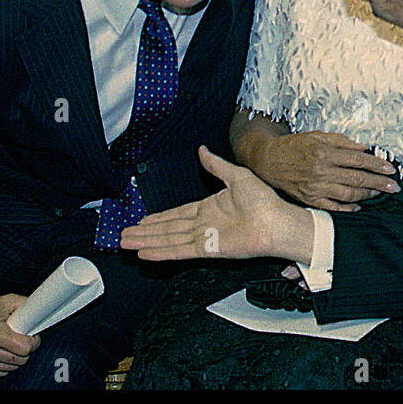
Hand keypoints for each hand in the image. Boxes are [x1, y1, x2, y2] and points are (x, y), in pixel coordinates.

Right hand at [0, 295, 40, 379]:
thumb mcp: (5, 302)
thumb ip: (26, 306)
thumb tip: (43, 311)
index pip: (25, 348)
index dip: (33, 341)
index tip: (31, 336)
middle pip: (21, 359)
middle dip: (24, 349)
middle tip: (18, 339)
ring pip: (12, 368)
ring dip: (14, 357)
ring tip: (6, 344)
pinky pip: (0, 373)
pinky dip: (2, 364)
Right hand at [122, 146, 311, 262]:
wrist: (277, 221)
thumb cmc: (265, 201)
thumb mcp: (237, 175)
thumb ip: (216, 165)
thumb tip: (203, 150)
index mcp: (210, 208)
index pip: (177, 214)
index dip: (157, 218)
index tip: (141, 220)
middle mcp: (204, 224)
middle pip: (167, 228)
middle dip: (145, 231)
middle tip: (124, 234)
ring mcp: (205, 238)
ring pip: (168, 240)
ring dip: (147, 241)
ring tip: (126, 243)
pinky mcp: (208, 249)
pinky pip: (180, 251)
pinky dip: (162, 252)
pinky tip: (146, 253)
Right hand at [252, 130, 398, 211]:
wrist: (269, 160)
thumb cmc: (296, 146)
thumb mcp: (318, 136)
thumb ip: (343, 142)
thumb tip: (365, 147)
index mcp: (325, 153)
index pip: (358, 160)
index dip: (377, 165)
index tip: (391, 169)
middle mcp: (321, 171)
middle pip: (357, 178)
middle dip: (378, 183)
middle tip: (394, 187)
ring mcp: (315, 187)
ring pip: (348, 194)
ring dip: (366, 195)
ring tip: (378, 193)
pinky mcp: (309, 199)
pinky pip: (333, 206)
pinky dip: (347, 207)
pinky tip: (358, 205)